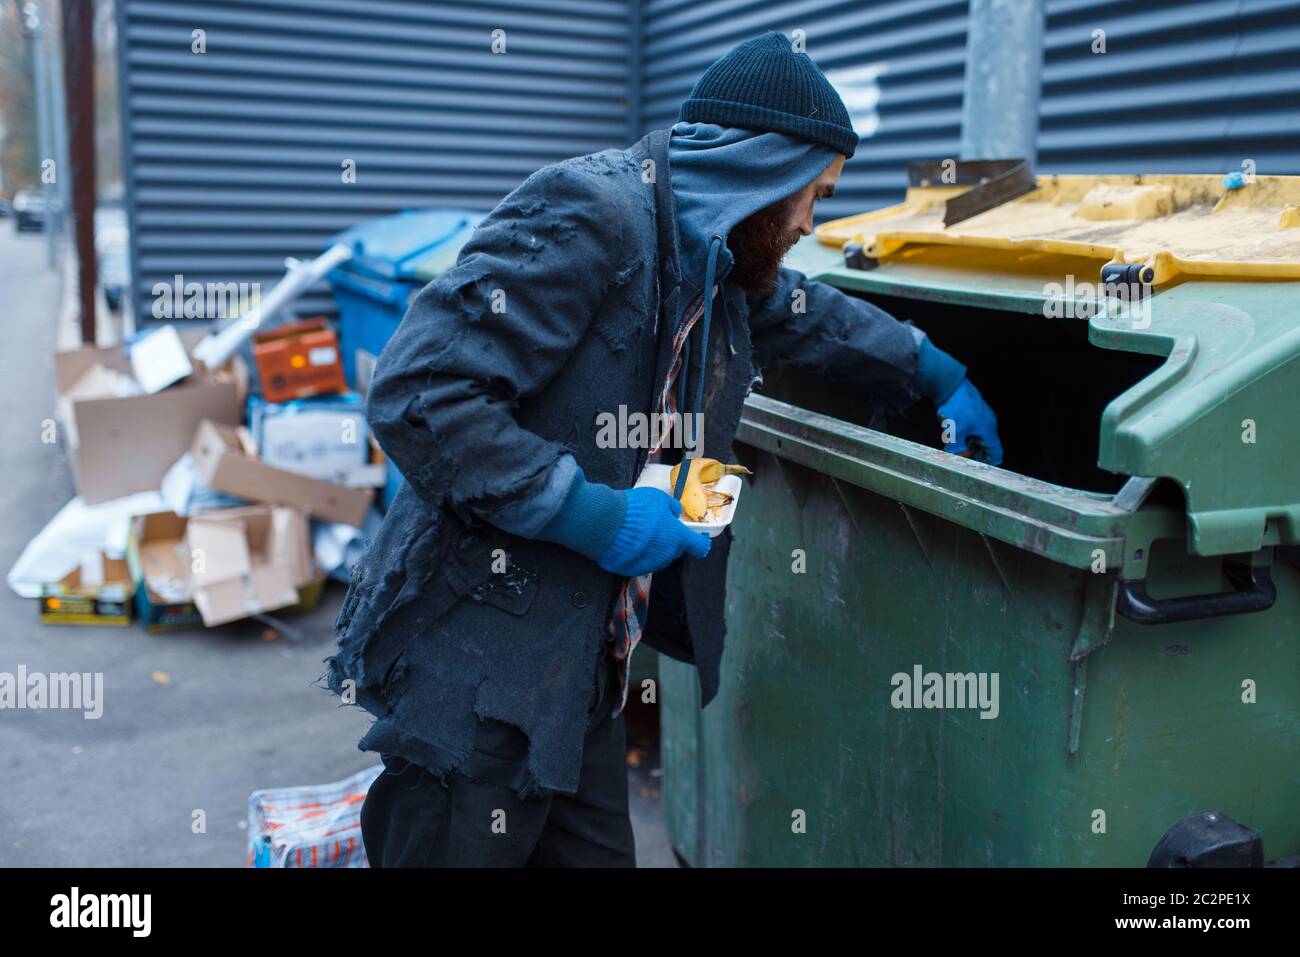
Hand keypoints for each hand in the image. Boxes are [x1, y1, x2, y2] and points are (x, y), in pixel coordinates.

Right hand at [597, 487, 711, 576]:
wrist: (606, 523)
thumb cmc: (635, 509)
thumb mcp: (659, 498)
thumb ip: (671, 508)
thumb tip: (675, 513)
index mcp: (678, 538)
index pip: (699, 547)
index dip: (699, 542)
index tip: (697, 539)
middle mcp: (666, 555)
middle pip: (675, 550)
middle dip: (670, 540)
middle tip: (656, 526)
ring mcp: (649, 565)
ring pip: (657, 557)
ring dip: (652, 548)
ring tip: (637, 533)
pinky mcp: (631, 570)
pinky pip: (638, 562)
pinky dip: (636, 555)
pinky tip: (626, 542)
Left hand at [936, 379, 1002, 464]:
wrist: (950, 384)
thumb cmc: (956, 408)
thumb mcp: (954, 432)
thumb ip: (956, 447)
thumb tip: (955, 454)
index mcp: (988, 429)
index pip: (996, 451)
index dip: (991, 462)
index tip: (984, 469)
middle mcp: (988, 422)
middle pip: (987, 444)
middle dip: (979, 454)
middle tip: (970, 463)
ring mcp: (981, 415)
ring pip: (979, 435)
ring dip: (971, 445)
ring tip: (960, 452)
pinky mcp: (972, 410)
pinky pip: (973, 427)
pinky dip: (968, 435)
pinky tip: (956, 438)